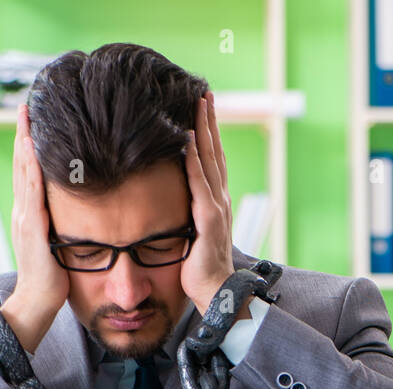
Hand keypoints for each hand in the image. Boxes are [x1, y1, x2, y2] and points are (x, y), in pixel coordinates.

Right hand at [0, 103, 68, 353]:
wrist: (39, 303)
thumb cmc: (54, 279)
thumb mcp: (60, 245)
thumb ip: (63, 227)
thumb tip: (78, 214)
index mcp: (31, 214)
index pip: (30, 173)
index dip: (30, 146)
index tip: (33, 121)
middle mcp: (24, 211)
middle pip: (23, 165)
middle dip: (24, 135)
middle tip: (26, 106)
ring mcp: (25, 218)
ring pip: (24, 173)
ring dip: (25, 144)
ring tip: (26, 118)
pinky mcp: (32, 228)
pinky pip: (32, 193)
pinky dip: (32, 170)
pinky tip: (34, 152)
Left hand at [181, 90, 236, 318]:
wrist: (216, 292)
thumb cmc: (201, 270)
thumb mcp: (192, 235)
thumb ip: (187, 216)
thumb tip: (171, 204)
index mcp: (216, 203)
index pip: (212, 161)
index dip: (209, 134)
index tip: (203, 109)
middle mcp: (220, 200)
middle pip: (214, 153)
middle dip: (209, 122)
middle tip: (204, 93)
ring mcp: (217, 208)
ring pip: (210, 161)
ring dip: (204, 131)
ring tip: (199, 105)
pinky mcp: (208, 219)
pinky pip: (199, 183)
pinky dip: (194, 160)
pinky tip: (187, 140)